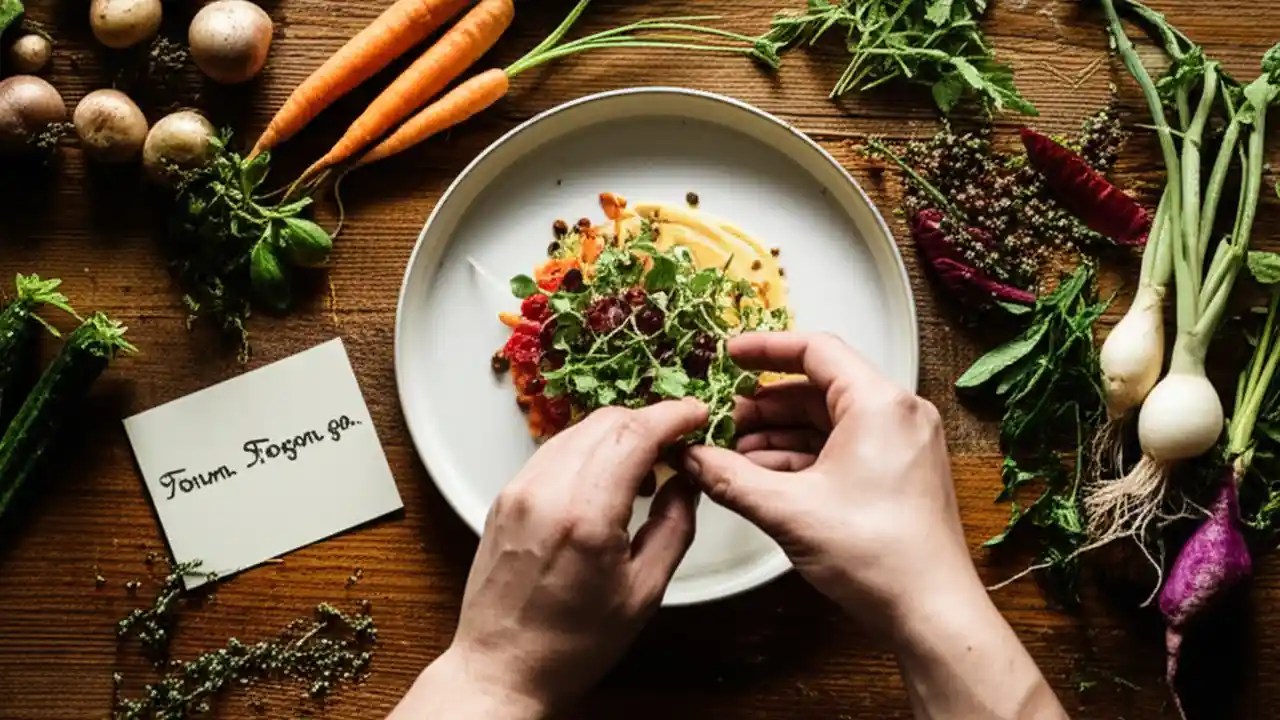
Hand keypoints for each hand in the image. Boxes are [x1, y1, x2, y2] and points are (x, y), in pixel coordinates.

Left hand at [389, 400, 707, 719]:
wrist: (501, 669)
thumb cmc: (573, 644)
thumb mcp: (644, 591)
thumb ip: (673, 526)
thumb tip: (686, 482)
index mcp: (585, 515)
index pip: (634, 434)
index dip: (672, 415)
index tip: (697, 412)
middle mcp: (545, 491)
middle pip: (605, 422)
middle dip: (648, 421)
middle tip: (678, 441)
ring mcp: (518, 490)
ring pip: (577, 431)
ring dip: (618, 434)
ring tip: (647, 465)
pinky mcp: (504, 497)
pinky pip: (554, 451)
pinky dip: (588, 450)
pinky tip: (607, 479)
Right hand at [682, 333, 1066, 718]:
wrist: (930, 612)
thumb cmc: (880, 556)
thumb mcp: (788, 510)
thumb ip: (730, 477)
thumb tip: (690, 457)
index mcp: (879, 404)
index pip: (815, 350)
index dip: (765, 348)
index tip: (729, 354)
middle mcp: (897, 415)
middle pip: (818, 388)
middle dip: (764, 404)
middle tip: (722, 418)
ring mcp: (901, 445)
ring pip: (828, 421)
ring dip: (779, 435)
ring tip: (733, 453)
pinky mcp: (898, 474)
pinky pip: (842, 447)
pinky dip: (803, 457)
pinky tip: (765, 476)